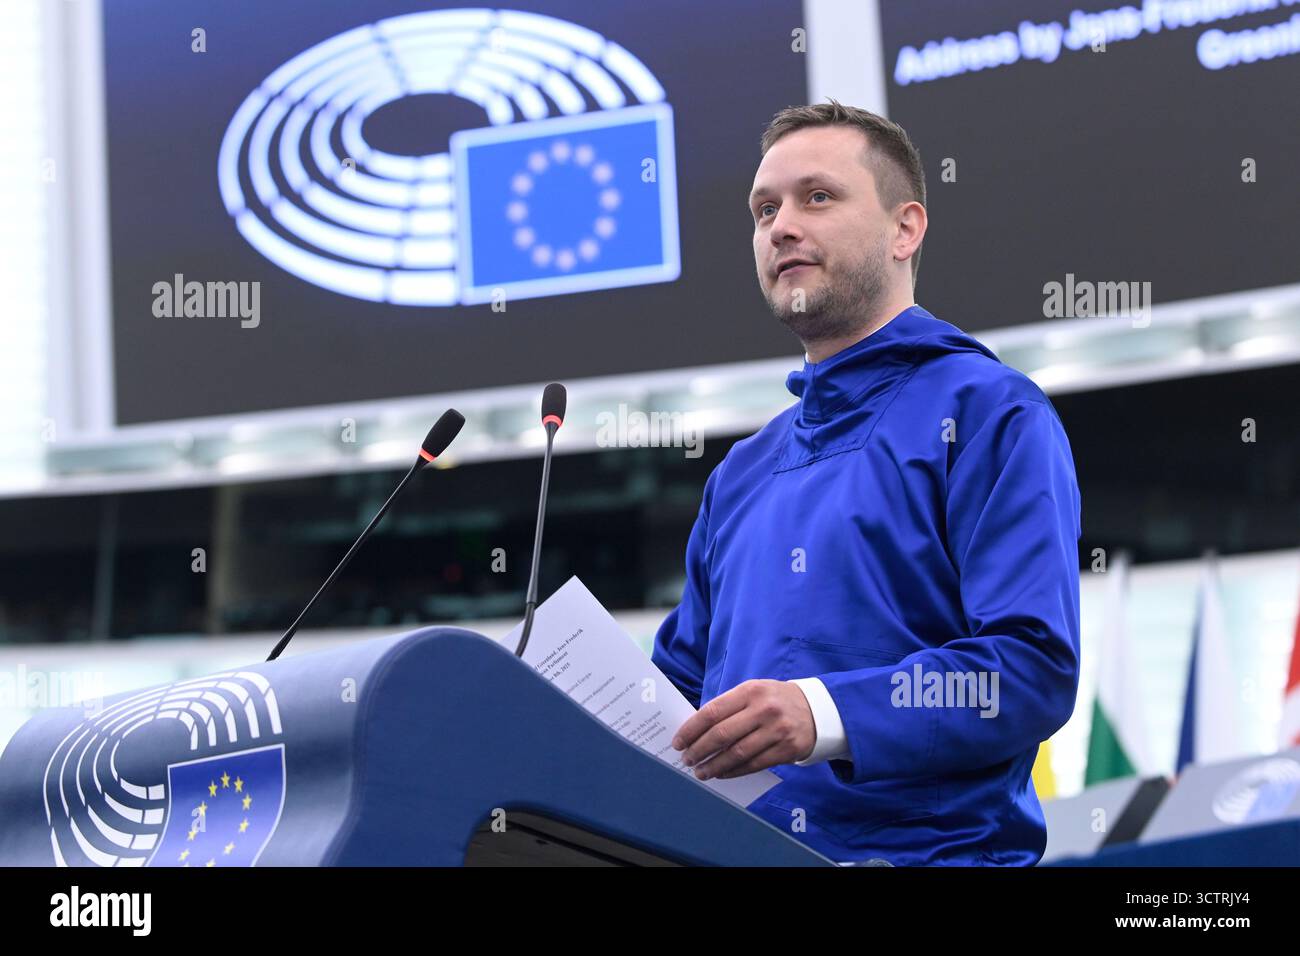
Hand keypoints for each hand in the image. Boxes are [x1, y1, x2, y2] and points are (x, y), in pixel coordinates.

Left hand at [670, 679, 816, 779]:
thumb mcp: (754, 692)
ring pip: (737, 753)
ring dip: (714, 765)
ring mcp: (777, 730)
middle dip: (699, 750)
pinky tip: (721, 773)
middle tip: (687, 759)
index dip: (692, 729)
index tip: (678, 742)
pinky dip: (734, 771)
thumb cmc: (775, 700)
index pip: (713, 712)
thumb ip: (728, 707)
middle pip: (722, 734)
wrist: (817, 709)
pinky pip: (754, 764)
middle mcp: (764, 709)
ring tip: (700, 771)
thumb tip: (696, 729)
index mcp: (751, 691)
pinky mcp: (787, 749)